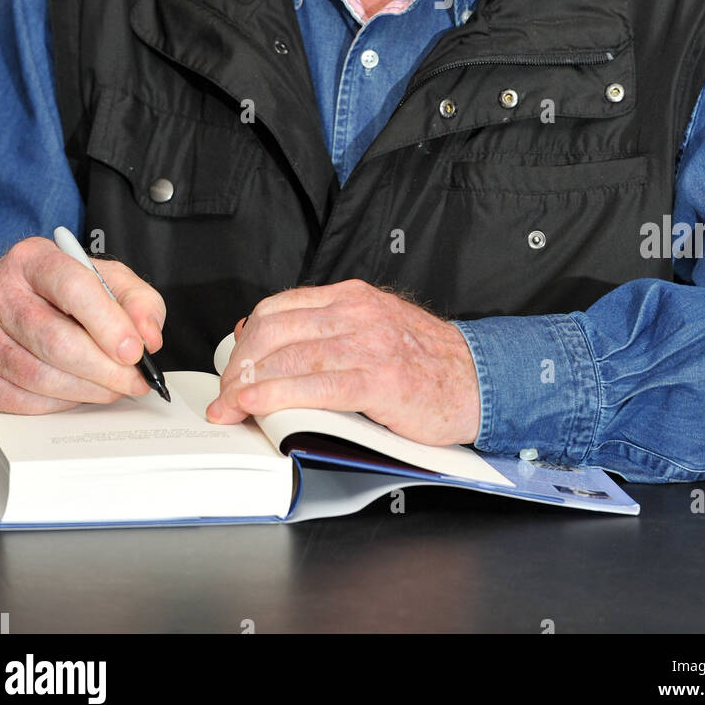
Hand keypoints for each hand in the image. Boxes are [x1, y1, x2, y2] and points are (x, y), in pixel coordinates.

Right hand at [0, 236, 165, 413]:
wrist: (15, 300)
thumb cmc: (64, 290)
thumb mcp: (107, 278)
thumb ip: (138, 301)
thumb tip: (149, 338)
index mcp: (33, 260)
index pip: (73, 288)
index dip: (108, 324)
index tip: (134, 350)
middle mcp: (1, 295)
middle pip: (57, 341)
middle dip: (105, 369)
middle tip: (134, 379)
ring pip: (41, 376)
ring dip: (89, 389)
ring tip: (114, 386)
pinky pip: (25, 401)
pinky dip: (62, 403)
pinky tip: (80, 390)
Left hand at [206, 278, 480, 445]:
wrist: (479, 379)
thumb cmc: (426, 362)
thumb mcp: (373, 330)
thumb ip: (327, 333)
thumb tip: (268, 346)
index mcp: (352, 297)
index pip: (279, 308)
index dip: (244, 340)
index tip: (229, 367)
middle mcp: (357, 313)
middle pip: (275, 331)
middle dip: (238, 367)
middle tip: (224, 396)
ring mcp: (369, 343)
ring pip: (290, 357)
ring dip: (248, 385)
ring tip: (231, 407)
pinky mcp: (380, 378)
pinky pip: (316, 385)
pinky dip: (276, 396)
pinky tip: (256, 406)